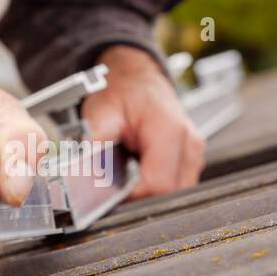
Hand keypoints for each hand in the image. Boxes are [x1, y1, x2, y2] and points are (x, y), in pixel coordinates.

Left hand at [82, 45, 204, 199]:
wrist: (137, 79)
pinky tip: (140, 173)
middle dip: (140, 196)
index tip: (111, 192)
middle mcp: (189, 143)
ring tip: (129, 175)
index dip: (133, 195)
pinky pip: (176, 186)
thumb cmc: (122, 92)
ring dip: (149, 192)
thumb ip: (95, 144)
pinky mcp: (191, 161)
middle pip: (169, 193)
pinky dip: (156, 186)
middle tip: (116, 185)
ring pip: (175, 194)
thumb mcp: (100, 113)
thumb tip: (83, 173)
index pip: (158, 183)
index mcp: (170, 129)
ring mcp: (193, 153)